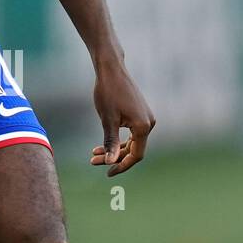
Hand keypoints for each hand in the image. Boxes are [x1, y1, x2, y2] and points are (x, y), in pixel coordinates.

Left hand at [90, 60, 154, 175]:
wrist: (111, 69)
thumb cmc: (108, 92)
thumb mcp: (107, 120)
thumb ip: (111, 143)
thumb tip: (111, 162)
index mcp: (143, 126)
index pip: (135, 155)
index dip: (121, 166)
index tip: (106, 173)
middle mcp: (149, 123)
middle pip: (133, 150)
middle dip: (114, 157)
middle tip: (93, 161)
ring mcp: (146, 118)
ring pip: (132, 142)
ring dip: (115, 149)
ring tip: (95, 153)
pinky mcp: (141, 113)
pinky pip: (132, 133)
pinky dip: (119, 139)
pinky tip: (104, 142)